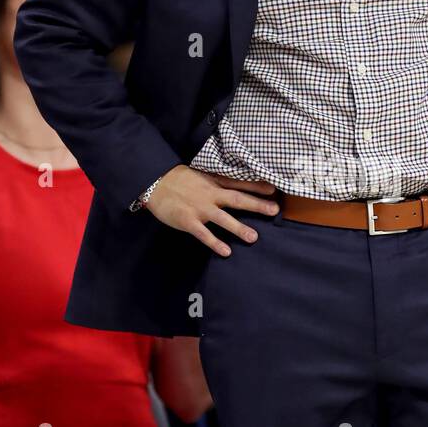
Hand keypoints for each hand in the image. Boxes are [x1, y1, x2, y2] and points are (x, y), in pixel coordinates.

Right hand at [144, 164, 279, 256]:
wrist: (154, 182)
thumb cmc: (179, 180)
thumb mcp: (201, 175)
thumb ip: (218, 181)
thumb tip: (235, 185)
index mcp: (213, 182)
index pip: (238, 183)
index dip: (256, 186)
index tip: (274, 189)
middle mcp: (210, 194)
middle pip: (236, 199)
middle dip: (256, 205)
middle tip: (274, 210)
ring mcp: (199, 208)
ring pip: (222, 218)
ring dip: (238, 228)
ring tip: (254, 238)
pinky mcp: (188, 220)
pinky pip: (203, 234)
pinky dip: (215, 242)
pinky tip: (226, 252)